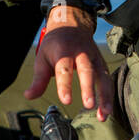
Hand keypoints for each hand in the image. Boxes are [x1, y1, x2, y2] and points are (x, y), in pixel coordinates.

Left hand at [28, 5, 113, 121]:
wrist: (71, 25)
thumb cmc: (55, 46)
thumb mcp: (42, 58)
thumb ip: (38, 79)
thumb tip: (29, 96)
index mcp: (64, 51)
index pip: (64, 69)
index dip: (65, 85)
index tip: (66, 101)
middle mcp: (82, 53)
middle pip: (87, 71)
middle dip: (89, 88)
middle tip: (89, 105)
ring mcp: (95, 58)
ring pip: (102, 76)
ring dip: (105, 95)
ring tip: (104, 114)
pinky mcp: (102, 64)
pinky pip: (107, 80)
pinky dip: (109, 96)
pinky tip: (106, 111)